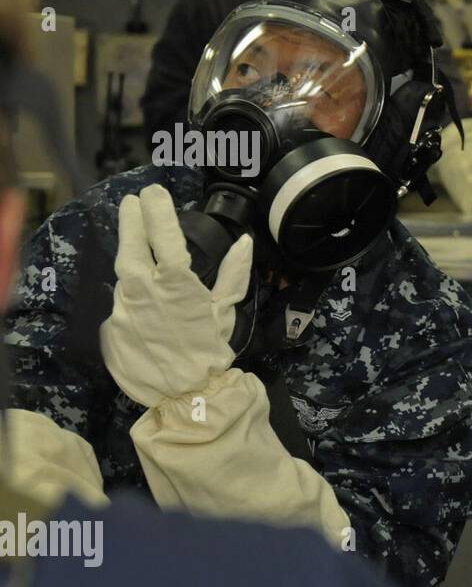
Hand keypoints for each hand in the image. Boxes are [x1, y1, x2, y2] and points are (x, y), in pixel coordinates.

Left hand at [100, 184, 252, 408]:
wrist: (183, 393)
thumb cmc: (210, 350)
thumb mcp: (226, 311)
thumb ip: (234, 274)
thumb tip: (244, 242)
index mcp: (177, 283)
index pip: (164, 236)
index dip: (158, 211)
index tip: (154, 193)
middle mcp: (144, 290)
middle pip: (132, 245)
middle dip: (132, 221)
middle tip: (133, 203)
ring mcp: (124, 307)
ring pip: (125, 273)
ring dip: (130, 255)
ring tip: (136, 242)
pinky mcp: (112, 325)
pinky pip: (122, 301)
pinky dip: (131, 294)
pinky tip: (142, 297)